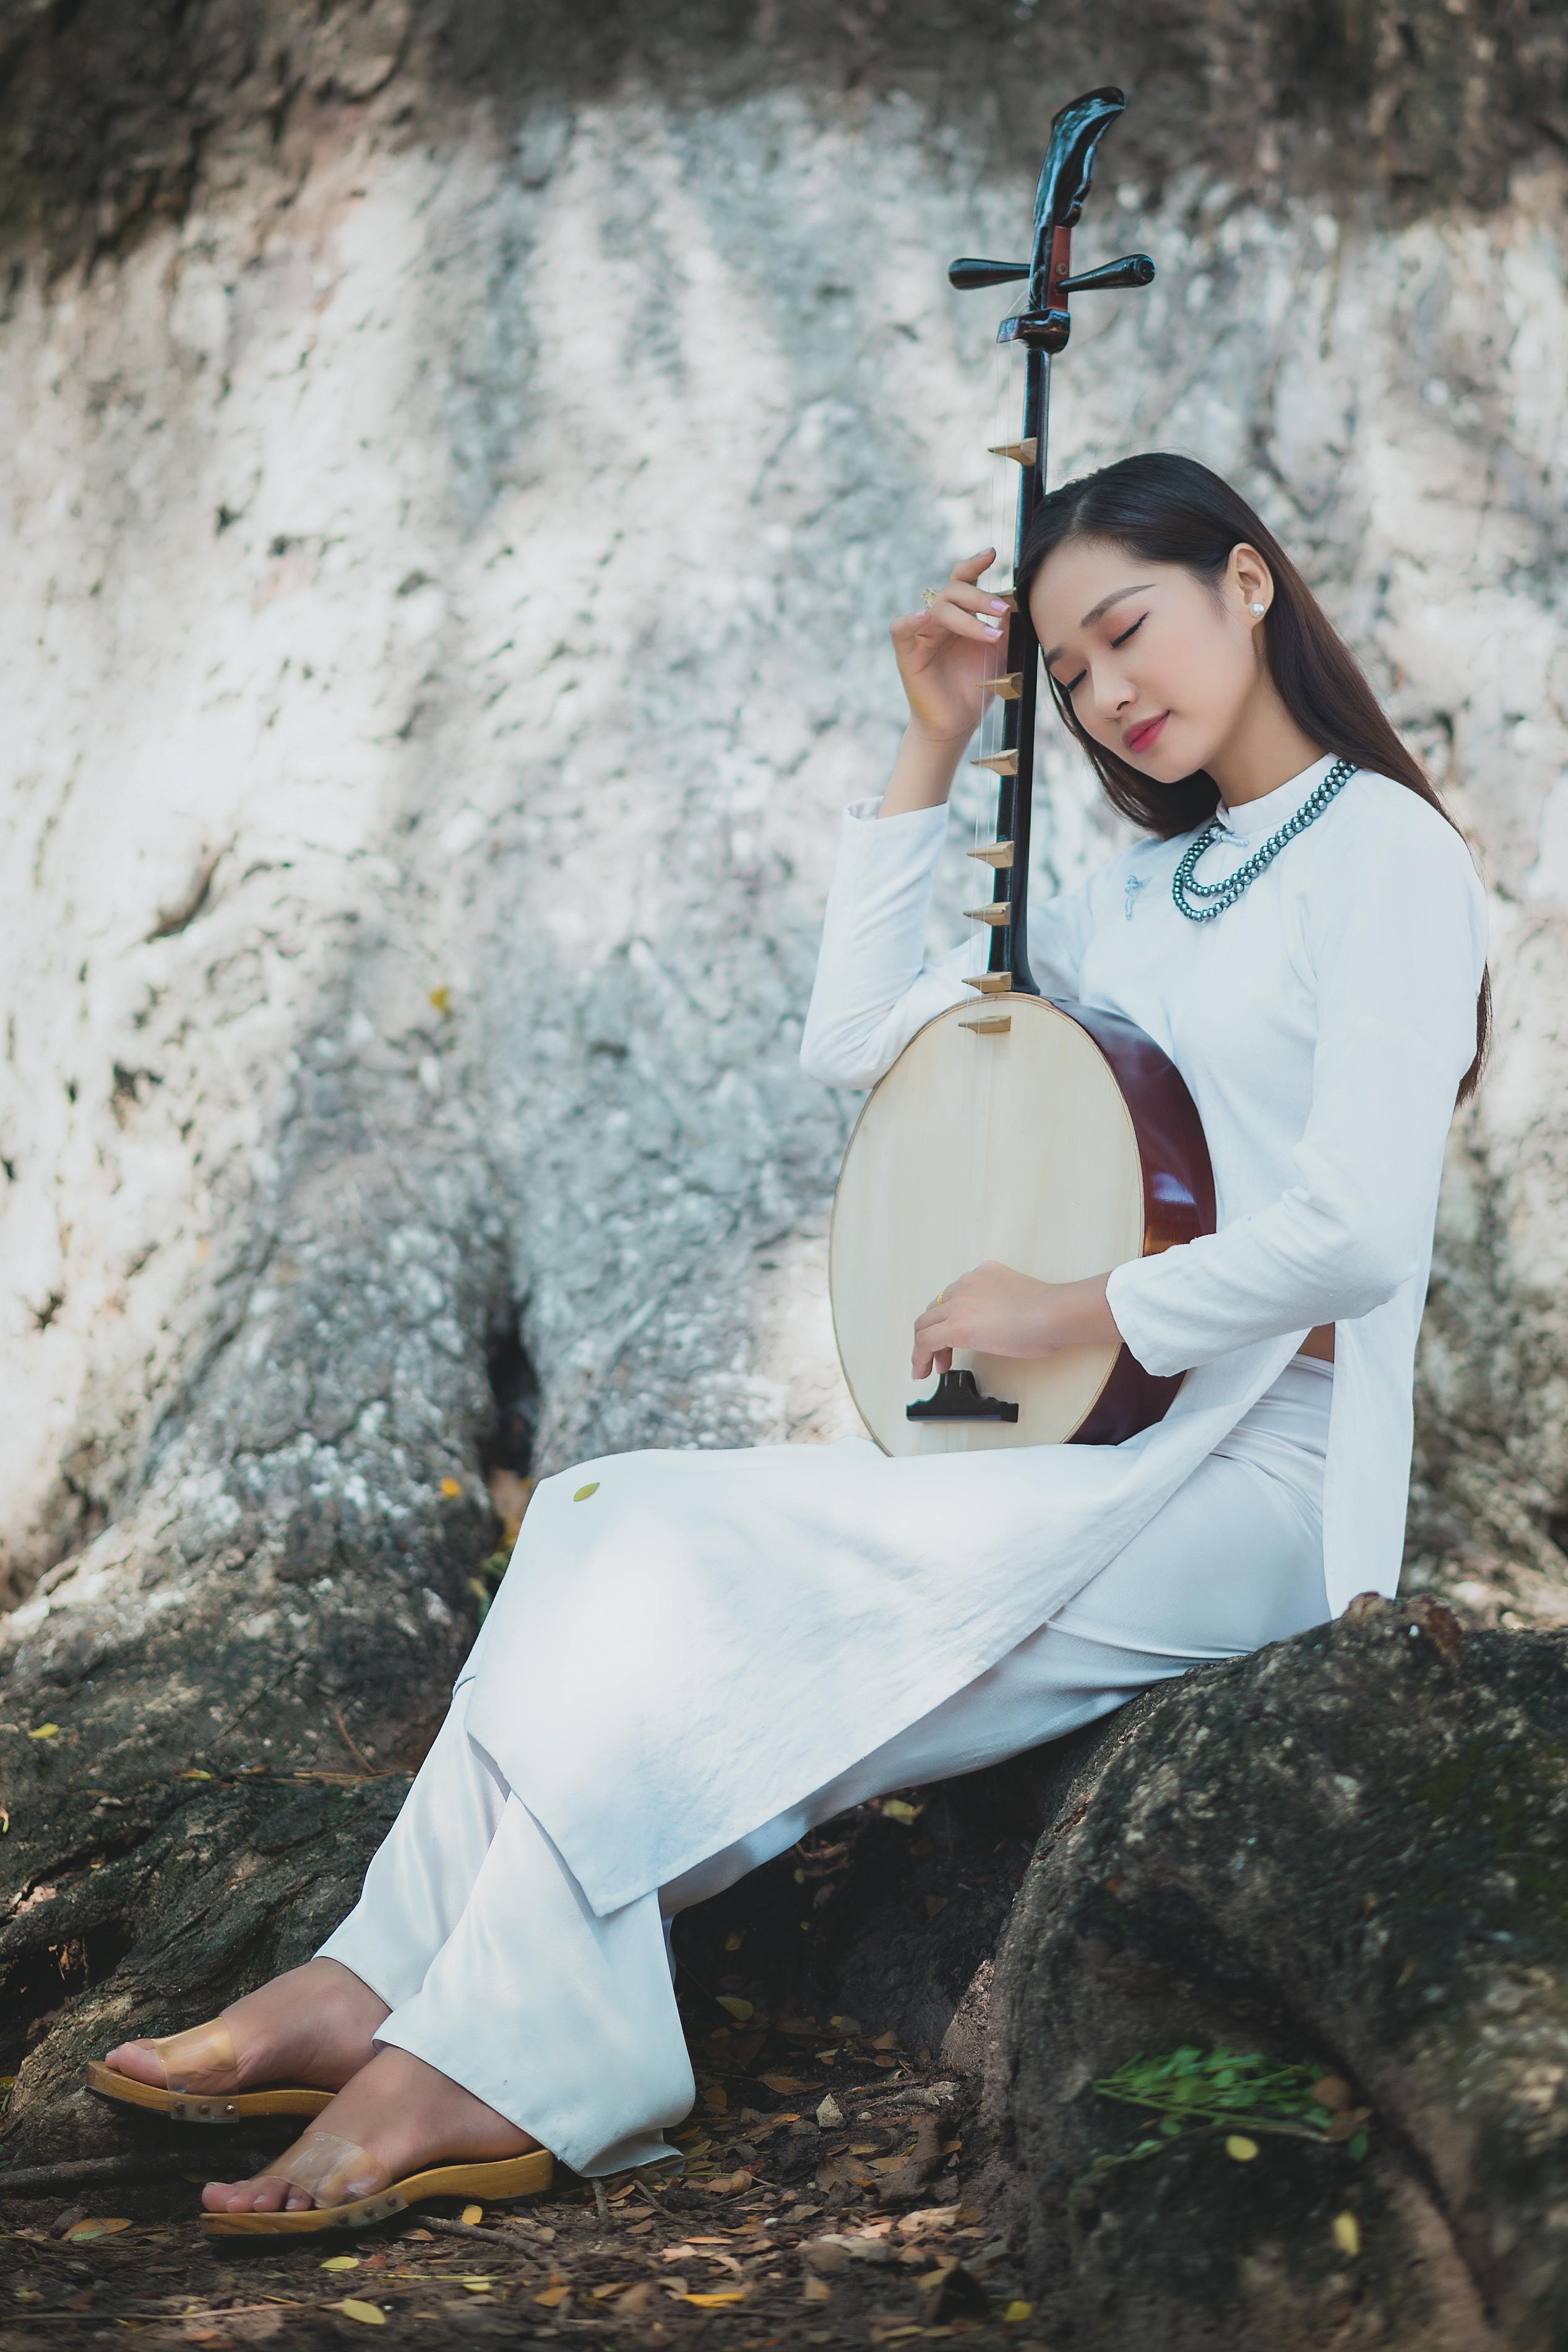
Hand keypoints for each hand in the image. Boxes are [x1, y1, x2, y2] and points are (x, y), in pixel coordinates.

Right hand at [889, 548, 1012, 749]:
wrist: (958, 723)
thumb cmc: (977, 687)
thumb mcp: (1000, 650)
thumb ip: (1005, 624)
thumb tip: (1016, 597)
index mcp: (960, 614)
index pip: (963, 580)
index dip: (975, 564)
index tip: (993, 554)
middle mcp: (939, 619)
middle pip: (953, 590)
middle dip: (980, 597)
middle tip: (1003, 612)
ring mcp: (921, 634)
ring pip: (938, 608)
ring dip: (966, 617)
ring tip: (991, 633)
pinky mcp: (908, 653)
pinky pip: (901, 628)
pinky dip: (911, 619)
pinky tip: (925, 618)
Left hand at [912, 1264, 1118, 1380]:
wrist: (1055, 1313)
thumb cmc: (1051, 1313)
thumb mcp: (1021, 1301)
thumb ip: (1003, 1307)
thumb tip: (1000, 1327)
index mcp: (984, 1274)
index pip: (953, 1297)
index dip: (948, 1320)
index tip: (953, 1339)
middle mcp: (967, 1283)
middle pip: (935, 1310)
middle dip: (935, 1334)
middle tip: (943, 1357)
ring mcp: (960, 1302)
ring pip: (925, 1325)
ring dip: (924, 1347)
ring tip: (930, 1368)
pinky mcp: (956, 1325)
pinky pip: (925, 1341)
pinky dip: (919, 1357)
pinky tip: (922, 1371)